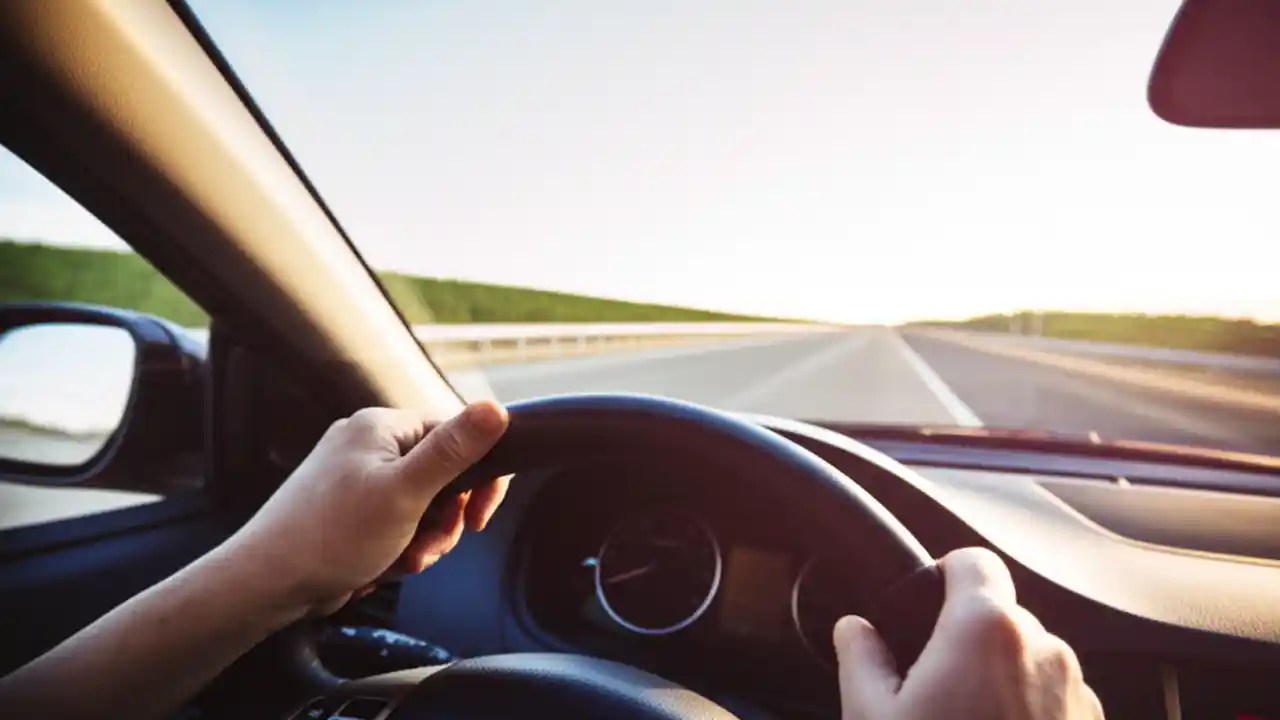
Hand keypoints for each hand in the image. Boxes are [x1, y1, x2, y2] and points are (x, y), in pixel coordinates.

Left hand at [225, 402, 509, 616]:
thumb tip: (496, 408)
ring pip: (422, 506)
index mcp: (382, 426)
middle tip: (425, 546)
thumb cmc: (331, 536)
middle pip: (442, 476)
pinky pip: (397, 523)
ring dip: (421, 540)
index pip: (456, 434)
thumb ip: (454, 451)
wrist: (267, 583)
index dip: (478, 478)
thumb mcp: (405, 492)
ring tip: (397, 560)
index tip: (477, 518)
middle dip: (441, 521)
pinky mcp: (350, 509)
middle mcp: (369, 444)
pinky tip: (377, 564)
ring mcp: (357, 477)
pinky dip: (396, 547)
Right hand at [834, 548, 1103, 719]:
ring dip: (998, 680)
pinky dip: (1025, 713)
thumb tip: (855, 630)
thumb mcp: (872, 718)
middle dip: (963, 641)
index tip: (923, 601)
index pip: (971, 561)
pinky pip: (1054, 700)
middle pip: (999, 615)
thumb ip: (861, 658)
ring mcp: (1077, 693)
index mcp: (986, 629)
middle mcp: (1044, 649)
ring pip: (1029, 661)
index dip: (942, 574)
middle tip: (928, 689)